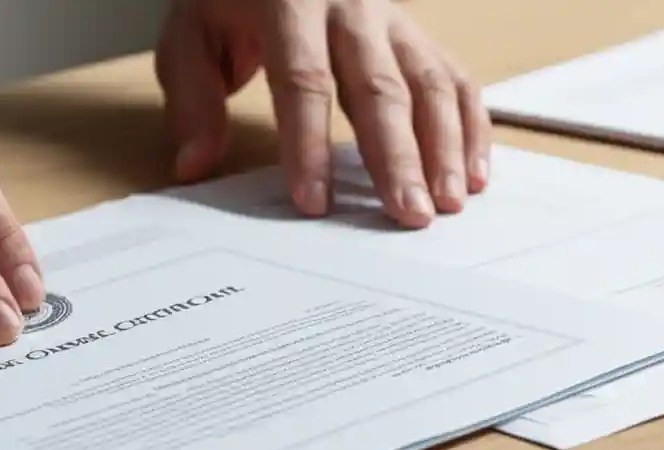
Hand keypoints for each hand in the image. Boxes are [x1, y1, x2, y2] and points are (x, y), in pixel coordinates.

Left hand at [156, 0, 490, 228]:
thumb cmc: (230, 1)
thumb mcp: (190, 37)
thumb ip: (193, 100)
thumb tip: (194, 165)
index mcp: (288, 1)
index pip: (303, 78)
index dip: (308, 143)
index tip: (313, 201)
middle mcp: (350, 4)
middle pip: (379, 86)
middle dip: (396, 156)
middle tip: (408, 214)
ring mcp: (392, 18)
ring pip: (428, 82)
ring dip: (443, 147)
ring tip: (448, 203)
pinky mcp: (416, 33)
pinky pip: (453, 77)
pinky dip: (469, 126)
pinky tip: (473, 175)